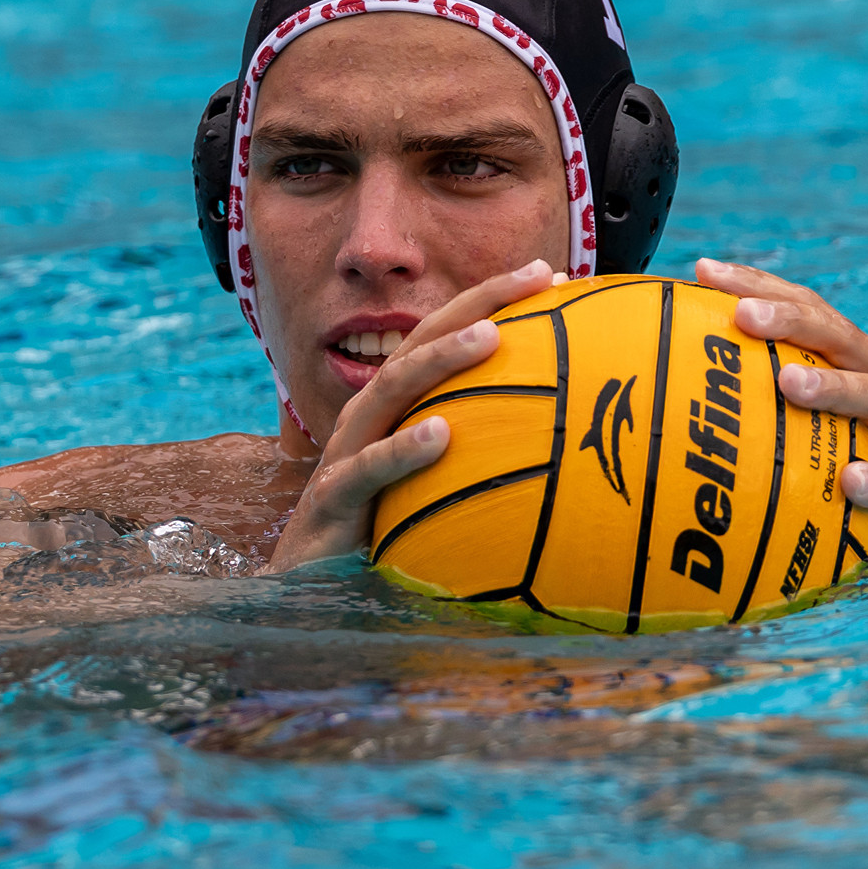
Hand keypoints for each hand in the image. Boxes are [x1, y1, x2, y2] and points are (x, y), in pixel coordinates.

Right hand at [264, 258, 559, 571]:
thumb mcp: (434, 490)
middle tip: (536, 277)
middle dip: (477, 303)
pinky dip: (402, 450)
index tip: (552, 276)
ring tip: (490, 337)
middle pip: (419, 342)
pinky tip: (440, 436)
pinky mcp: (331, 500)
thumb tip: (563, 453)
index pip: (443, 340)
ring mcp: (346, 453)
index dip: (491, 302)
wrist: (304, 592)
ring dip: (441, 358)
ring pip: (391, 389)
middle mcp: (369, 418)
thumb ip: (478, 461)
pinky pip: (366, 470)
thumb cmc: (378, 537)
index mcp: (394, 409)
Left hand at [694, 258, 867, 518]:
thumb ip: (770, 392)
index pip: (807, 310)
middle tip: (743, 316)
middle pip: (840, 338)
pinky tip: (851, 482)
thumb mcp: (824, 413)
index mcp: (855, 359)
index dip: (758, 285)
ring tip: (789, 383)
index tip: (704, 271)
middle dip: (792, 320)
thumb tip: (682, 383)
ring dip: (834, 388)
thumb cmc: (867, 446)